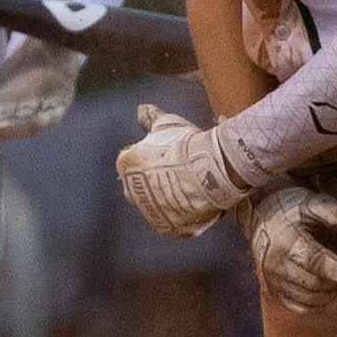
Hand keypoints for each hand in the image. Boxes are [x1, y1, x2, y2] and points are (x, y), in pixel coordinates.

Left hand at [0, 0, 87, 139]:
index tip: (45, 118)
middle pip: (28, 124)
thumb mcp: (56, 27)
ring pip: (6, 127)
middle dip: (13, 126)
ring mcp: (19, 114)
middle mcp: (40, 110)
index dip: (50, 115)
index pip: (57, 110)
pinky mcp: (2, 111)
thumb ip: (59, 7)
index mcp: (60, 94)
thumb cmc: (53, 46)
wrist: (43, 57)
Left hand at [115, 102, 252, 238]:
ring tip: (193, 186)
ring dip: (172, 198)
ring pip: (160, 205)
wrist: (210, 168)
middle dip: (159, 180)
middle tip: (183, 171)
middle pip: (145, 186)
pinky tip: (197, 201)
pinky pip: (175, 221)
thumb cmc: (187, 144)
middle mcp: (131, 192)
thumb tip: (141, 109)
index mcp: (126, 166)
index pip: (136, 163)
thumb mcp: (166, 125)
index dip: (156, 158)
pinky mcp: (168, 227)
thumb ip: (149, 118)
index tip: (172, 156)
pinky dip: (185, 214)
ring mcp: (149, 212)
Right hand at [243, 183, 336, 311]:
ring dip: (335, 291)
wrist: (260, 212)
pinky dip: (320, 302)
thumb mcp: (318, 205)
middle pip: (318, 285)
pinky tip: (329, 286)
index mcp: (287, 242)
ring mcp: (272, 281)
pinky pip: (301, 308)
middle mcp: (276, 265)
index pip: (320, 265)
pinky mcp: (272, 291)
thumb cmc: (292, 207)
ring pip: (312, 299)